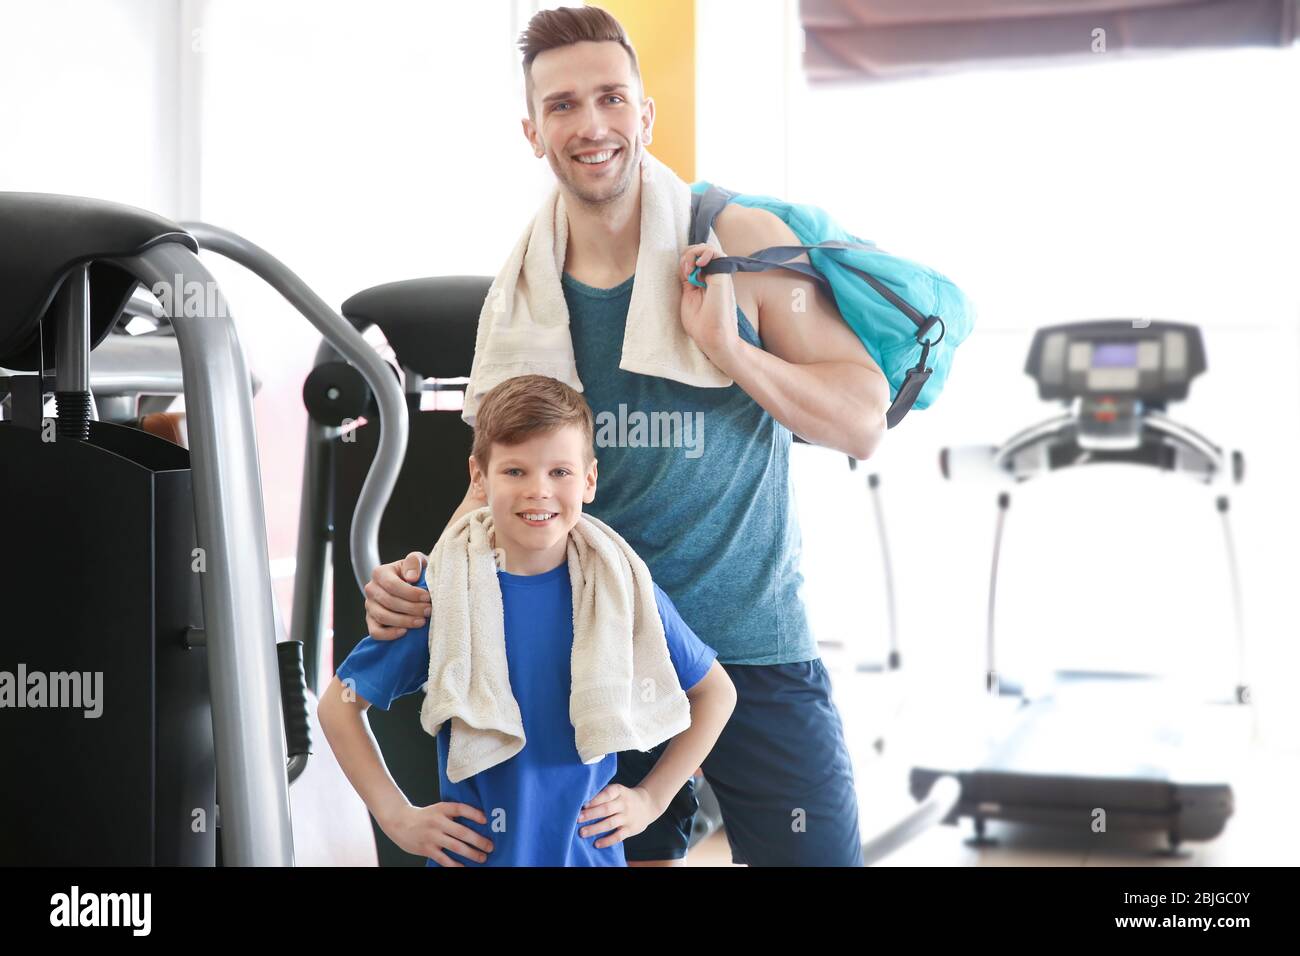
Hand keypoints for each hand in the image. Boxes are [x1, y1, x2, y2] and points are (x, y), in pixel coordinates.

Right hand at [363, 551, 430, 639]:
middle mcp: (371, 589)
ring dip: (404, 621)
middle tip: (429, 611)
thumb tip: (411, 577)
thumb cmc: (415, 573)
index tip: (428, 597)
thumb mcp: (417, 561)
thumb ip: (414, 562)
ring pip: (383, 617)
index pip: (392, 585)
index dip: (411, 593)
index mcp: (380, 573)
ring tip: (422, 621)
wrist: (412, 585)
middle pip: (389, 602)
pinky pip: (375, 632)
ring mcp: (369, 606)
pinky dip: (389, 634)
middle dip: (412, 608)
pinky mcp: (371, 621)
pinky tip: (405, 632)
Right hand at [380, 802, 493, 866]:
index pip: (460, 809)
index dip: (474, 814)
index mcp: (441, 809)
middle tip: (490, 846)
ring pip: (455, 847)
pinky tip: (464, 867)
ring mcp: (432, 836)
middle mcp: (437, 822)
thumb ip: (453, 815)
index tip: (486, 820)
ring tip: (482, 857)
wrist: (399, 822)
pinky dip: (455, 865)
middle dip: (478, 840)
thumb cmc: (424, 816)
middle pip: (462, 832)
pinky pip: (444, 859)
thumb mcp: (438, 809)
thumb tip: (477, 823)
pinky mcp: (427, 849)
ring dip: (471, 853)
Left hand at [576, 784, 660, 849]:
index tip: (583, 804)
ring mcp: (627, 817)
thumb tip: (581, 801)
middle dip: (591, 814)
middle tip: (577, 819)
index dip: (595, 799)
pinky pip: (618, 836)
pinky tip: (596, 843)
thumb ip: (603, 794)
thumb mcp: (617, 791)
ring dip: (595, 828)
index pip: (607, 794)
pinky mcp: (630, 829)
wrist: (647, 804)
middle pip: (606, 809)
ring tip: (582, 832)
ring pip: (610, 823)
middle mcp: (624, 803)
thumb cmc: (624, 797)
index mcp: (619, 791)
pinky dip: (607, 841)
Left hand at [678, 243, 740, 366]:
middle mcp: (714, 275)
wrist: (711, 337)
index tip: (683, 272)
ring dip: (694, 253)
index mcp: (705, 280)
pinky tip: (698, 265)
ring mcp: (719, 275)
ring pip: (707, 248)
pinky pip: (715, 253)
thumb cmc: (700, 324)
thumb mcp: (687, 295)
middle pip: (701, 250)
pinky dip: (704, 253)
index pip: (695, 258)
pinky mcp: (722, 276)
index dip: (686, 259)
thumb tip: (684, 262)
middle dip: (688, 254)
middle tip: (685, 270)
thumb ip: (687, 279)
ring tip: (690, 268)